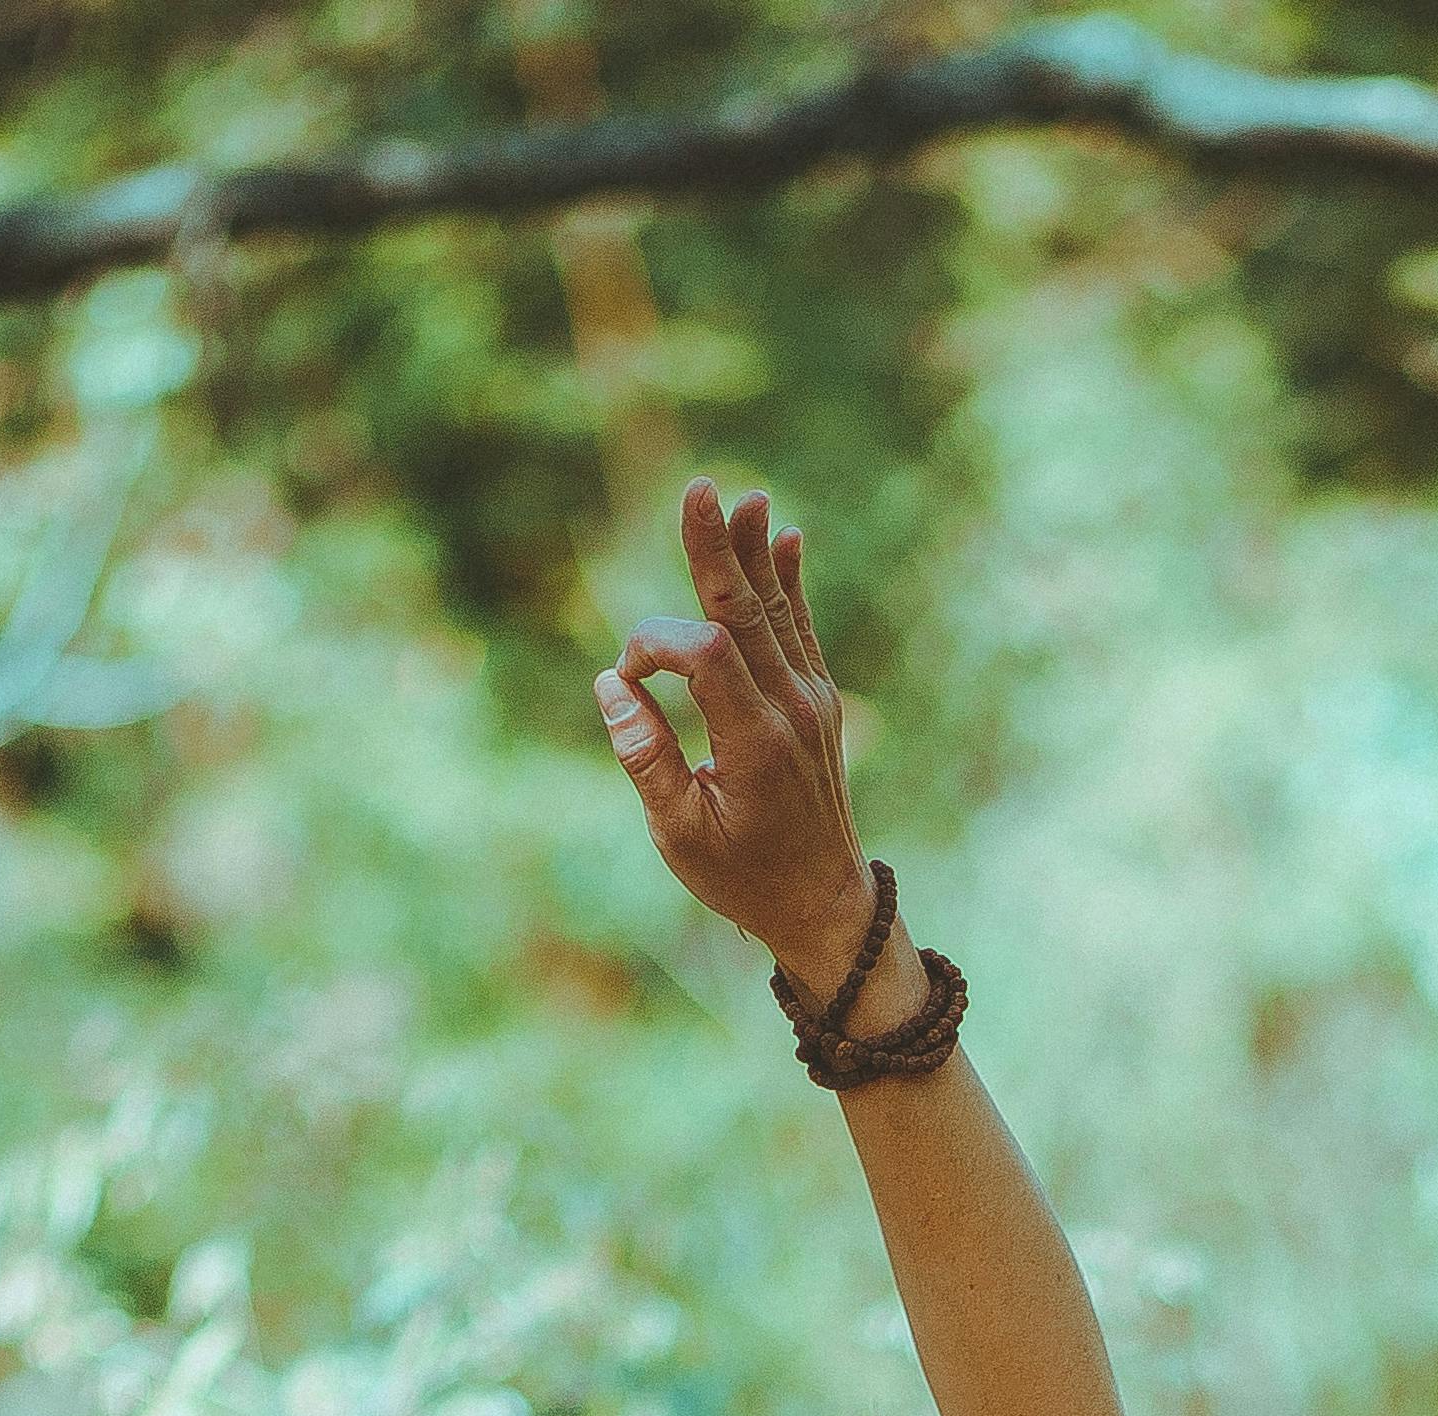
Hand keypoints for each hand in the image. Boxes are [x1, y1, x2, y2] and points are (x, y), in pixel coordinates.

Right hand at [597, 477, 878, 995]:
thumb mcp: (681, 836)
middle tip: (701, 487)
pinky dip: (792, 584)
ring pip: (777, 612)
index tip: (625, 674)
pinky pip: (802, 629)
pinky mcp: (820, 703)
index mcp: (753, 744)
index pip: (703, 654)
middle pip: (747, 613)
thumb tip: (613, 686)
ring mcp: (813, 702)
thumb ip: (646, 759)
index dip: (655, 645)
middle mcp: (790, 712)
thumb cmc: (743, 879)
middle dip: (717, 550)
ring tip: (747, 497)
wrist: (825, 906)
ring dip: (756, 551)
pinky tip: (786, 538)